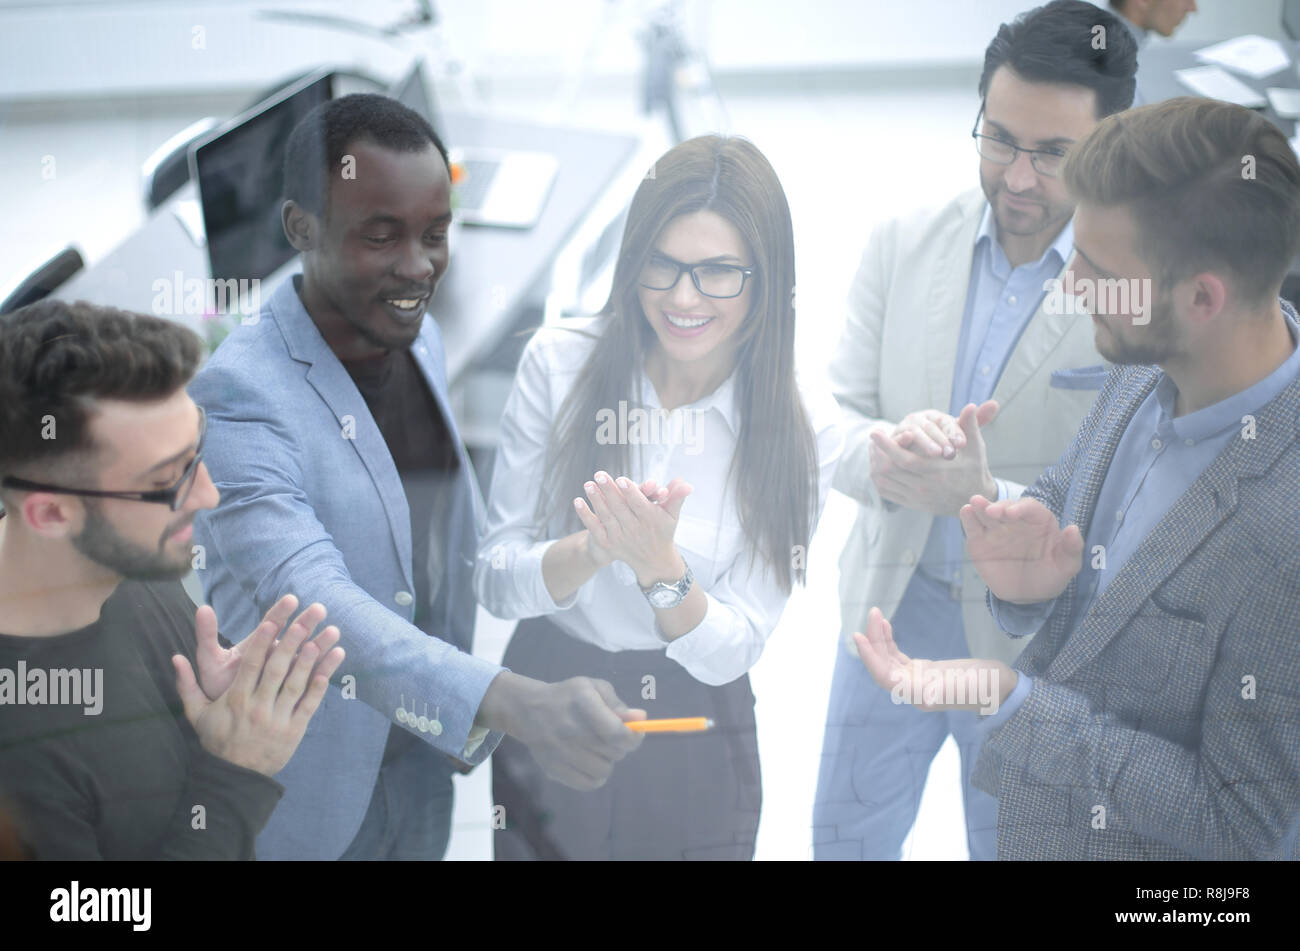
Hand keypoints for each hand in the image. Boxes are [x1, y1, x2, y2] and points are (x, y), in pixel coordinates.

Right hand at [172, 595, 345, 775]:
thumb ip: (186, 685)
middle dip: (290, 644)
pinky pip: (310, 703)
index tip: (272, 623)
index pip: (250, 666)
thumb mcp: (196, 714)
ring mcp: (278, 718)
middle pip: (276, 670)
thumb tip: (175, 658)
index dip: (262, 644)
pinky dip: (321, 684)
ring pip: (296, 684)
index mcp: (235, 699)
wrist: (234, 777)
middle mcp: (258, 707)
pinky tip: (331, 665)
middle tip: (303, 622)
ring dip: (310, 660)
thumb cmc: (216, 740)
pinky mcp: (294, 729)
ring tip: (322, 639)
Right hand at [483, 672, 645, 789]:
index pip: (616, 731)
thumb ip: (619, 704)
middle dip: (619, 745)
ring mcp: (560, 752)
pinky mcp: (554, 769)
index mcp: (582, 702)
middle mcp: (570, 728)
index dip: (633, 736)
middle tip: (609, 736)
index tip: (635, 733)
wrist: (529, 710)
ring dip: (607, 760)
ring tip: (596, 748)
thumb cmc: (569, 697)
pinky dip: (596, 775)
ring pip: (605, 769)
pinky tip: (589, 761)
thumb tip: (640, 719)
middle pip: (614, 752)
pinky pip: (590, 783)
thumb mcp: (595, 689)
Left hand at [574, 472, 691, 585]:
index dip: (630, 492)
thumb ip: (677, 496)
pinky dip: (585, 515)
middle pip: (620, 508)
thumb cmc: (663, 530)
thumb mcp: (672, 514)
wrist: (652, 560)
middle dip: (609, 491)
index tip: (621, 480)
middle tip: (599, 474)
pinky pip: (594, 528)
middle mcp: (635, 529)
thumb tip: (686, 483)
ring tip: (588, 484)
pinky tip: (577, 501)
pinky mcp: (608, 543)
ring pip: (606, 516)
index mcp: (650, 520)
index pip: (639, 505)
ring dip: (596, 500)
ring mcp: (620, 537)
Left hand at [852, 606, 1016, 713]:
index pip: (884, 677)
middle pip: (883, 665)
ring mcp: (917, 680)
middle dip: (874, 640)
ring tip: (876, 613)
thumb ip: (938, 689)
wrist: (1003, 687)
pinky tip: (886, 625)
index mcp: (919, 695)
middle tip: (873, 612)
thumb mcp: (964, 686)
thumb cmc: (988, 687)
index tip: (858, 636)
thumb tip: (913, 693)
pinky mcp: (922, 671)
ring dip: (879, 637)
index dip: (869, 658)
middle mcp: (913, 690)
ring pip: (888, 659)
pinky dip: (888, 640)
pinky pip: (897, 656)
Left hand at [869, 401, 998, 514]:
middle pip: (890, 470)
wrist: (974, 496)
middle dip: (877, 453)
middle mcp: (925, 487)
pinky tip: (878, 465)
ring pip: (885, 481)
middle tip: (872, 439)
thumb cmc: (973, 466)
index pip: (905, 460)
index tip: (875, 432)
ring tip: (873, 449)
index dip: (887, 446)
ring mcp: (917, 497)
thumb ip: (971, 425)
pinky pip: (887, 492)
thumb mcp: (975, 446)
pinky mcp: (912, 503)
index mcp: (938, 472)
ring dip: (875, 464)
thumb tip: (971, 405)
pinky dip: (879, 478)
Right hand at [959, 494, 1083, 603]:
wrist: (1027, 595)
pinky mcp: (980, 541)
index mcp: (1039, 521)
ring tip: (973, 503)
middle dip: (999, 506)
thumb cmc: (1050, 575)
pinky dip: (968, 518)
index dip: (1021, 507)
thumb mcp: (1067, 566)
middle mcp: (1016, 520)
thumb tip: (1073, 529)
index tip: (1012, 514)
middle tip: (991, 512)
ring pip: (987, 513)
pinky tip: (966, 511)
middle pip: (1006, 507)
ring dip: (981, 506)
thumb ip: (1072, 549)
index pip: (1030, 508)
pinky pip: (973, 527)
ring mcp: (997, 529)